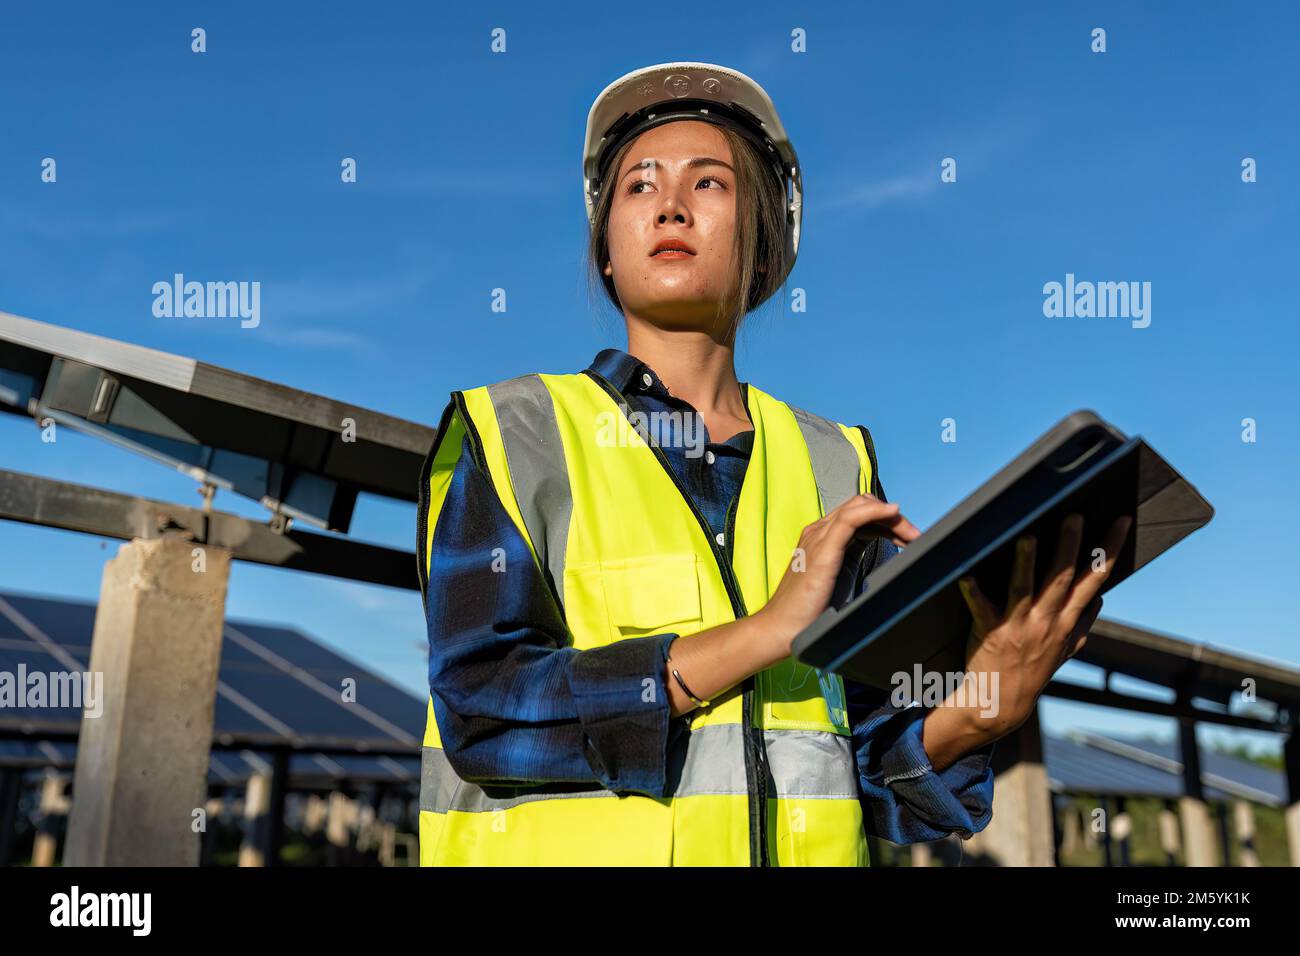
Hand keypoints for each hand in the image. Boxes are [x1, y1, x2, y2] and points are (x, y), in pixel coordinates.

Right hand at [754, 493, 920, 656]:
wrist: (781, 628)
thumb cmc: (807, 612)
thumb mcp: (838, 580)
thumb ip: (854, 563)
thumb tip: (885, 570)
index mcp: (823, 538)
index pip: (858, 514)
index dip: (886, 521)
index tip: (908, 538)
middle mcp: (819, 531)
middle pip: (861, 506)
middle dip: (892, 518)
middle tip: (915, 537)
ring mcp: (818, 537)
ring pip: (858, 507)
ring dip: (891, 516)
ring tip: (912, 533)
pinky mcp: (822, 549)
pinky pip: (851, 518)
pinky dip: (875, 512)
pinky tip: (894, 514)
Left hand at [956, 512, 1132, 735]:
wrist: (1001, 705)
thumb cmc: (1031, 672)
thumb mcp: (1064, 651)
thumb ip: (1082, 623)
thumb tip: (1100, 598)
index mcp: (1066, 622)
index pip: (1094, 580)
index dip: (1109, 550)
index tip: (1121, 523)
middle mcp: (1046, 622)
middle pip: (1062, 578)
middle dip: (1070, 546)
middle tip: (1073, 515)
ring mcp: (1019, 627)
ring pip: (1025, 589)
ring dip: (1027, 562)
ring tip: (1028, 536)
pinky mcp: (990, 633)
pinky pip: (981, 608)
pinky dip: (972, 591)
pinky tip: (966, 574)